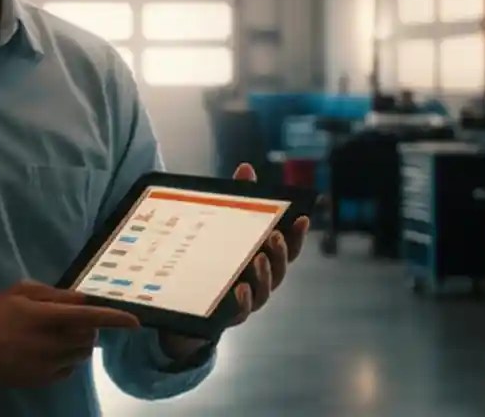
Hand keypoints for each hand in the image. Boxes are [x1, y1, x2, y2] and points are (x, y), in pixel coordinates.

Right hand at [0, 280, 140, 389]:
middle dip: (88, 327)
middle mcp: (50, 343)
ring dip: (77, 343)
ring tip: (54, 335)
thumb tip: (80, 299)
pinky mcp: (44, 380)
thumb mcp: (17, 293)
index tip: (135, 322)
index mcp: (44, 317)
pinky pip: (70, 370)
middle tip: (70, 320)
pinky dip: (66, 359)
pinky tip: (45, 351)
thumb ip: (52, 294)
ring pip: (82, 354)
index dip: (115, 318)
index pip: (89, 316)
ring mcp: (48, 365)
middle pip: (89, 336)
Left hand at [158, 163, 311, 360]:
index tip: (302, 217)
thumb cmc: (211, 260)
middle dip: (280, 252)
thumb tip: (246, 168)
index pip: (287, 248)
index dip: (298, 235)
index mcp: (263, 259)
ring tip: (258, 259)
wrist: (182, 303)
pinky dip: (243, 300)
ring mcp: (246, 300)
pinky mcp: (227, 316)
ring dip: (265, 274)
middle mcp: (260, 281)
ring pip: (264, 291)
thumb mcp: (222, 227)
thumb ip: (237, 200)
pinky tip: (239, 287)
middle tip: (274, 236)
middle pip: (279, 269)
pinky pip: (240, 311)